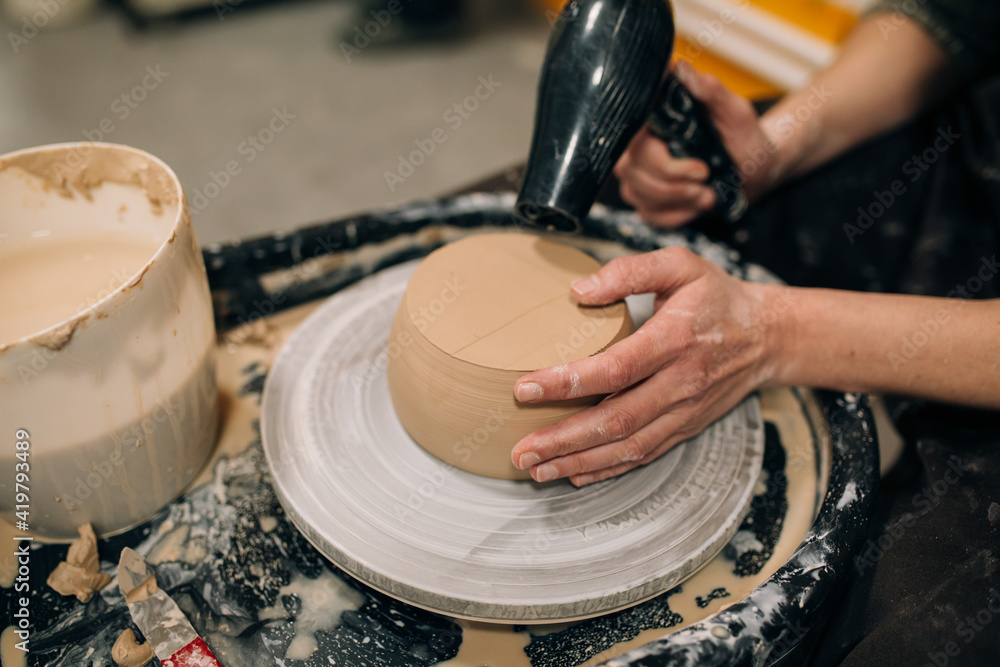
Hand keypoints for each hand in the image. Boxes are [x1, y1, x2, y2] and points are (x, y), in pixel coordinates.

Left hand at [510, 248, 789, 485]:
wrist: (768, 337)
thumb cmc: (716, 297)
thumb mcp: (680, 265)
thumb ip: (629, 271)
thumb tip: (577, 291)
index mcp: (675, 340)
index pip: (615, 369)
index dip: (568, 382)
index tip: (525, 388)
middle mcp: (680, 383)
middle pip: (616, 420)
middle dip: (564, 440)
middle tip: (521, 450)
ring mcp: (684, 411)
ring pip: (627, 446)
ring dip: (578, 462)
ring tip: (536, 468)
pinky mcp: (685, 428)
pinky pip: (643, 455)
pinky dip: (607, 470)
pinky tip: (574, 474)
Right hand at [613, 60, 778, 227]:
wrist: (755, 170)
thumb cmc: (744, 138)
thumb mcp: (734, 111)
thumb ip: (709, 90)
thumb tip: (680, 68)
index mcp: (653, 123)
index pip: (636, 146)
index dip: (666, 164)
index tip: (702, 168)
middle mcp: (639, 148)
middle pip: (633, 173)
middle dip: (675, 187)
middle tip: (707, 184)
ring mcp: (639, 176)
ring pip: (638, 196)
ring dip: (678, 202)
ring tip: (707, 195)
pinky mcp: (647, 201)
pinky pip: (648, 216)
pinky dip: (676, 217)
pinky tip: (695, 206)